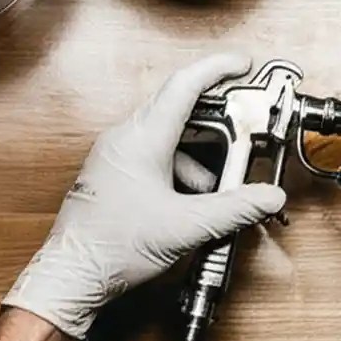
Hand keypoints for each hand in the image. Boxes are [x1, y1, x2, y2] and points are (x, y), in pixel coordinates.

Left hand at [3, 54, 286, 338]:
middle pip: (180, 110)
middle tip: (245, 129)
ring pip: (170, 138)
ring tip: (219, 188)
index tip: (242, 64)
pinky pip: (155, 157)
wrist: (71, 276)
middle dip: (218, 121)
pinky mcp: (115, 173)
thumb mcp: (186, 226)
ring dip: (200, 157)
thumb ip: (235, 209)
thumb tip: (268, 196)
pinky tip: (192, 202)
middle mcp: (125, 138)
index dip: (218, 69)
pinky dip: (181, 171)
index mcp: (141, 139)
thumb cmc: (112, 247)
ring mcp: (116, 155)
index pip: (184, 86)